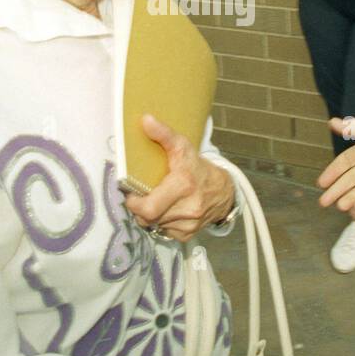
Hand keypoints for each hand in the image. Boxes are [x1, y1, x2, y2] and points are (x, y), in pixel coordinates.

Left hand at [124, 114, 233, 241]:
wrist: (223, 190)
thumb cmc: (197, 167)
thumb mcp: (183, 147)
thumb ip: (164, 134)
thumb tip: (146, 120)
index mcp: (183, 185)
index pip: (148, 208)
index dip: (134, 203)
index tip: (131, 193)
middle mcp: (187, 208)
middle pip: (148, 218)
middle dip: (139, 209)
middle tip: (139, 197)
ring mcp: (188, 224)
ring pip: (154, 225)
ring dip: (150, 215)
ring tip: (155, 200)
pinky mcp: (187, 234)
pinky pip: (164, 232)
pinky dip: (161, 223)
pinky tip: (166, 211)